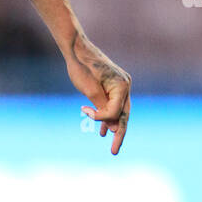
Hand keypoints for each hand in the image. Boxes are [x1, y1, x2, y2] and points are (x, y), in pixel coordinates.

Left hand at [64, 33, 130, 154]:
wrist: (76, 49)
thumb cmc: (81, 67)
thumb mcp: (89, 90)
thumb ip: (102, 108)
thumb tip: (113, 127)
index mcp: (122, 86)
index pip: (116, 112)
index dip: (101, 117)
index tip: (84, 110)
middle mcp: (125, 85)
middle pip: (124, 114)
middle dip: (119, 133)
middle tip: (114, 152)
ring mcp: (121, 84)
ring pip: (119, 110)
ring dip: (113, 126)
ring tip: (111, 143)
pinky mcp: (113, 85)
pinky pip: (114, 104)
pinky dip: (108, 116)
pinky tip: (103, 130)